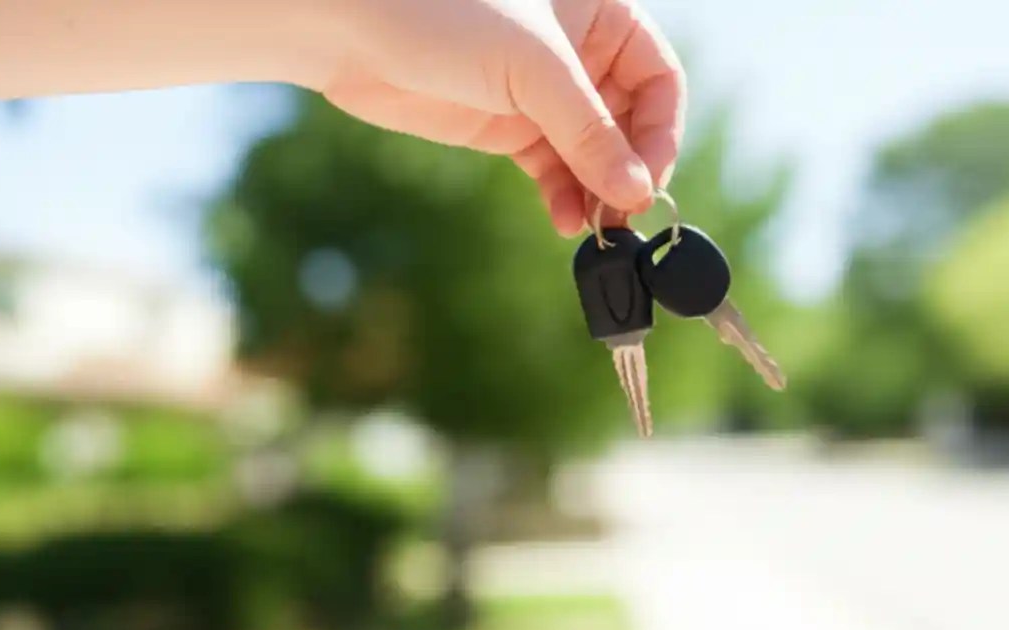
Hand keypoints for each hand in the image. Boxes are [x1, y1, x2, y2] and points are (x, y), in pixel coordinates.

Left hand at [322, 0, 685, 235]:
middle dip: (627, 170)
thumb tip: (637, 191)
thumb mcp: (533, 67)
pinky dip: (563, 197)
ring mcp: (541, 93)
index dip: (661, 130)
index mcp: (601, 14)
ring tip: (597, 228)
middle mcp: (578, 53)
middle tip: (624, 214)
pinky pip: (553, 169)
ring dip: (598, 193)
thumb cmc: (443, 12)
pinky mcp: (507, 127)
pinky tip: (565, 221)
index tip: (648, 176)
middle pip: (630, 122)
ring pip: (592, 154)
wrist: (347, 25)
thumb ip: (589, 131)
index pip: (659, 79)